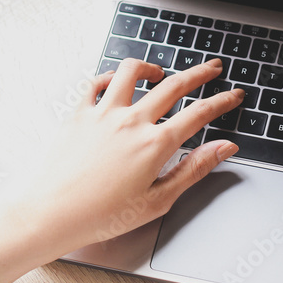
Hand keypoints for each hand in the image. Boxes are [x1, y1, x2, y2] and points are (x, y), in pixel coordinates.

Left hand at [0, 58, 241, 282]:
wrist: (49, 214)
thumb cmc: (100, 216)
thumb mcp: (157, 201)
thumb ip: (193, 169)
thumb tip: (224, 149)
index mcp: (154, 145)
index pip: (199, 114)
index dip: (222, 102)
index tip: (233, 95)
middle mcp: (131, 121)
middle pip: (174, 85)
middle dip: (200, 73)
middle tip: (213, 68)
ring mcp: (102, 113)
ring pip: (132, 71)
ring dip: (152, 67)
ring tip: (160, 72)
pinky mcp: (78, 113)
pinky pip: (97, 82)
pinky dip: (112, 76)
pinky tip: (118, 81)